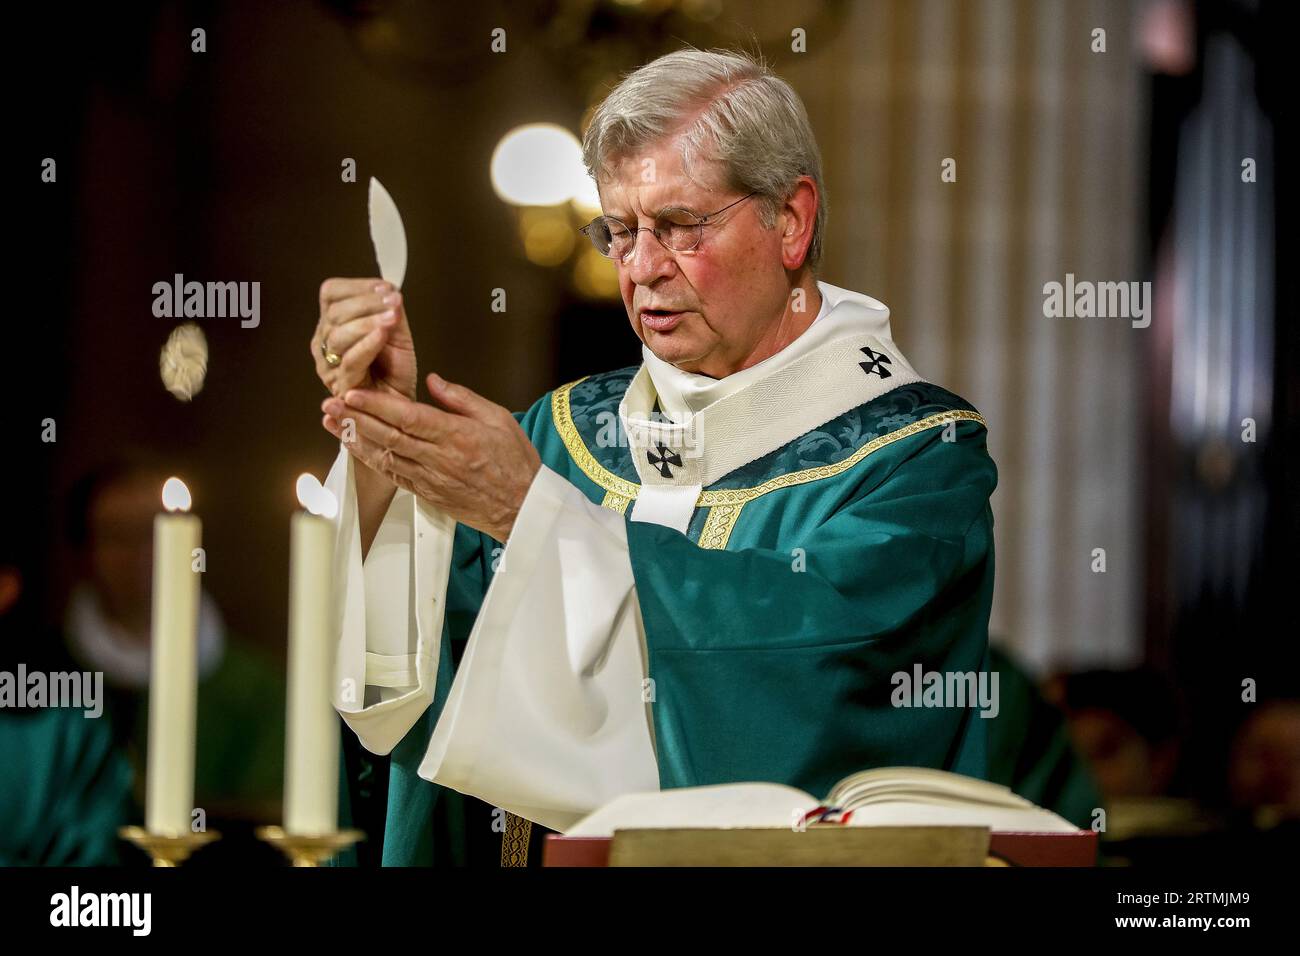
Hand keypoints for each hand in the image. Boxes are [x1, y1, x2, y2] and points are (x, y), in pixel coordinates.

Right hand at [312, 277, 416, 400]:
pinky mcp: (340, 385)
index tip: (385, 288)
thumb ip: (392, 311)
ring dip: (367, 322)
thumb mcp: (397, 332)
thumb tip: (390, 290)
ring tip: (391, 318)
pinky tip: (382, 334)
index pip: (331, 294)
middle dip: (366, 303)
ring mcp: (329, 364)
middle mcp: (325, 342)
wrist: (400, 405)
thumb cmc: (393, 370)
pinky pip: (349, 361)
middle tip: (393, 301)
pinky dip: (367, 344)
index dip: (357, 286)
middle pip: (334, 312)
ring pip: (338, 336)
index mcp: (333, 323)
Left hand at [320, 372, 541, 541]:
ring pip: (384, 455)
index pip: (408, 417)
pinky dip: (370, 460)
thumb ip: (462, 398)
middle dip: (355, 417)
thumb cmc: (515, 462)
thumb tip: (434, 381)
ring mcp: (430, 478)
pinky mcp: (426, 492)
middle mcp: (439, 458)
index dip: (376, 405)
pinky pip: (392, 474)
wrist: (522, 506)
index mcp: (456, 436)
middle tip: (331, 403)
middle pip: (388, 435)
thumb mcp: (499, 417)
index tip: (353, 393)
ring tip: (332, 422)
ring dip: (355, 438)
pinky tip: (355, 448)